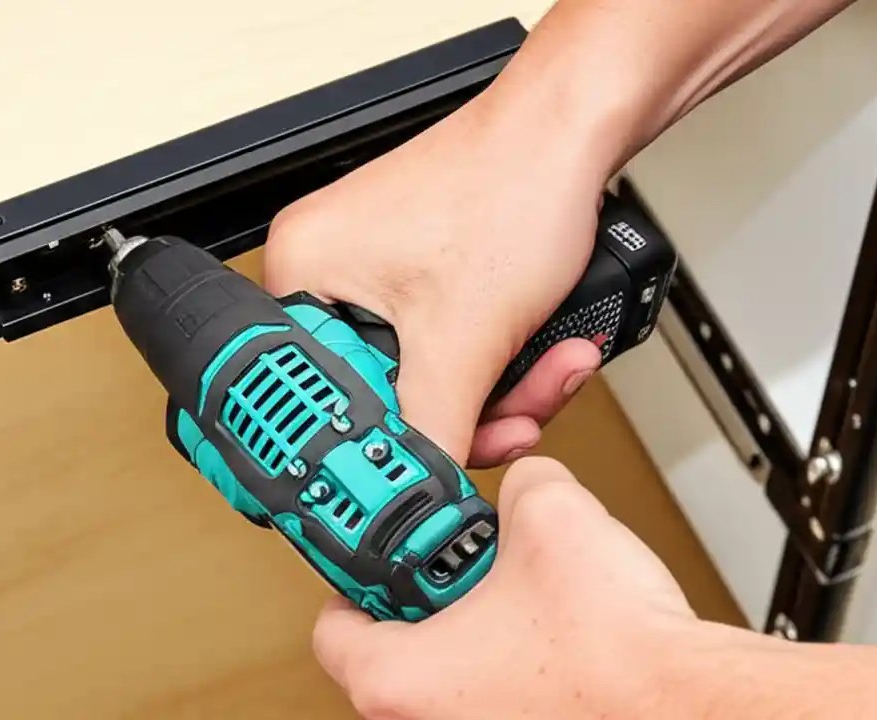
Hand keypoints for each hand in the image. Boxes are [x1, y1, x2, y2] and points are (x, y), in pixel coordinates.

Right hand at [263, 88, 607, 466]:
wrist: (575, 132)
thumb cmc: (512, 186)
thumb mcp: (466, 341)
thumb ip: (431, 436)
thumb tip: (413, 495)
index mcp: (301, 274)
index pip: (318, 400)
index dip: (379, 442)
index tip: (422, 469)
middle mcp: (328, 269)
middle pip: (384, 395)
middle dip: (468, 416)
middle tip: (513, 419)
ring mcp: (377, 269)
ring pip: (428, 377)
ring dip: (499, 392)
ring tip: (547, 371)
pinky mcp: (423, 271)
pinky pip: (450, 347)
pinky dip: (500, 360)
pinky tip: (544, 352)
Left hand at [311, 457, 704, 718]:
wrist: (691, 706)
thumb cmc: (615, 652)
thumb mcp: (551, 517)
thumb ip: (520, 483)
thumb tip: (527, 479)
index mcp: (398, 677)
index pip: (333, 628)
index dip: (355, 581)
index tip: (377, 562)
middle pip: (392, 655)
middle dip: (426, 604)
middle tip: (452, 575)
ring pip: (447, 682)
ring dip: (474, 638)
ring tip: (513, 604)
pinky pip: (495, 703)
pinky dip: (515, 670)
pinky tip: (554, 639)